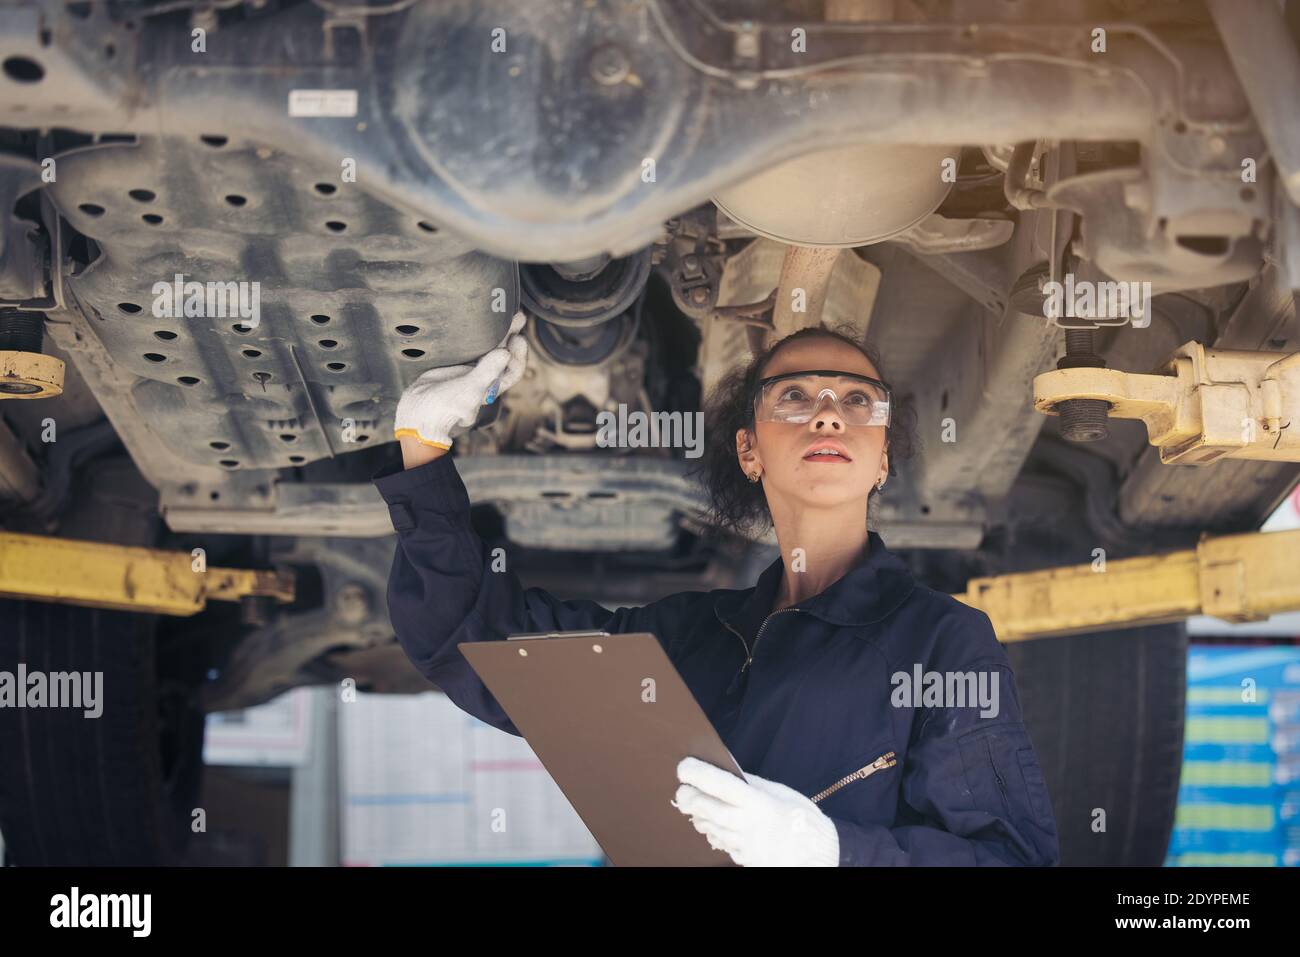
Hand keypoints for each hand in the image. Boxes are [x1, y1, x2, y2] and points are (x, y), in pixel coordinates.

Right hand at [393, 310, 528, 448]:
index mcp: (491, 388)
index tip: (518, 339)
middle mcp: (483, 378)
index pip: (513, 370)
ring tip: (505, 315)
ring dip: (497, 334)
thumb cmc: (445, 408)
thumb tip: (506, 353)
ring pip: (488, 349)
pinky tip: (477, 322)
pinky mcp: (454, 364)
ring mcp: (468, 370)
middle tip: (518, 318)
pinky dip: (477, 336)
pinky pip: (470, 347)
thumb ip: (486, 372)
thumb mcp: (468, 390)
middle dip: (511, 337)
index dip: (519, 355)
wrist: (418, 412)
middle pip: (503, 356)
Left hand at [673, 756, 839, 866]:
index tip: (684, 767)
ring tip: (695, 805)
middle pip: (707, 809)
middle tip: (681, 790)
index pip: (721, 785)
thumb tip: (728, 766)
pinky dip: (713, 832)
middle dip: (689, 798)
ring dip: (699, 816)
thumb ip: (751, 782)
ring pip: (710, 828)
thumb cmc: (802, 818)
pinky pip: (721, 843)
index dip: (698, 774)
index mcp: (759, 803)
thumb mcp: (780, 792)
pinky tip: (714, 824)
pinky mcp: (744, 859)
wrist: (818, 854)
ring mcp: (744, 845)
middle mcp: (748, 825)